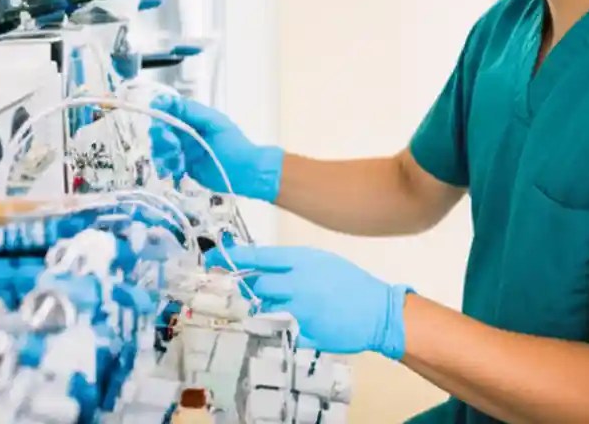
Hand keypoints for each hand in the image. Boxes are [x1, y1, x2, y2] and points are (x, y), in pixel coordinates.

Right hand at [148, 96, 283, 202]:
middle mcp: (186, 132)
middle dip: (162, 138)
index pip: (169, 110)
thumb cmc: (234, 146)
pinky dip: (167, 167)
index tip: (156, 118)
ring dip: (164, 154)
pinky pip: (167, 164)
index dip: (160, 112)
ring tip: (177, 162)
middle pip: (161, 130)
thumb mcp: (215, 124)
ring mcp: (184, 150)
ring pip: (161, 148)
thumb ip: (192, 111)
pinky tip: (176, 171)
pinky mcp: (183, 166)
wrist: (246, 174)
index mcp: (193, 118)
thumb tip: (167, 99)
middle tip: (174, 146)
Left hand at [206, 246, 411, 359]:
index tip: (209, 258)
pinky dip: (291, 326)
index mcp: (302, 260)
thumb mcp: (322, 262)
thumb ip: (291, 265)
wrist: (379, 311)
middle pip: (256, 286)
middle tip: (266, 290)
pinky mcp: (306, 331)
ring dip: (273, 307)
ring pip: (266, 309)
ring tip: (296, 305)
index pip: (257, 257)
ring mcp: (301, 309)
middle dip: (255, 289)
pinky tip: (310, 322)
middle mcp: (298, 283)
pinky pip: (284, 329)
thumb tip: (260, 268)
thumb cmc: (351, 283)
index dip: (231, 258)